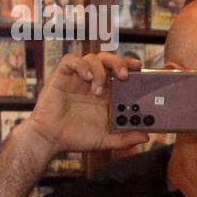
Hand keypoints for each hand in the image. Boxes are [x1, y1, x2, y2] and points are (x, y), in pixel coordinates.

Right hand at [26, 52, 147, 154]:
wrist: (50, 139)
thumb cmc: (76, 137)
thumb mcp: (105, 140)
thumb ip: (125, 139)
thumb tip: (146, 137)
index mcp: (107, 92)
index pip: (121, 71)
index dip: (130, 65)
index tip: (140, 67)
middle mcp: (94, 81)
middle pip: (109, 60)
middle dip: (119, 62)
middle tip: (124, 75)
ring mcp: (78, 77)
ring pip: (93, 57)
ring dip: (100, 70)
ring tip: (97, 90)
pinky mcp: (61, 75)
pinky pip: (71, 60)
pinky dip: (81, 65)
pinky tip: (86, 78)